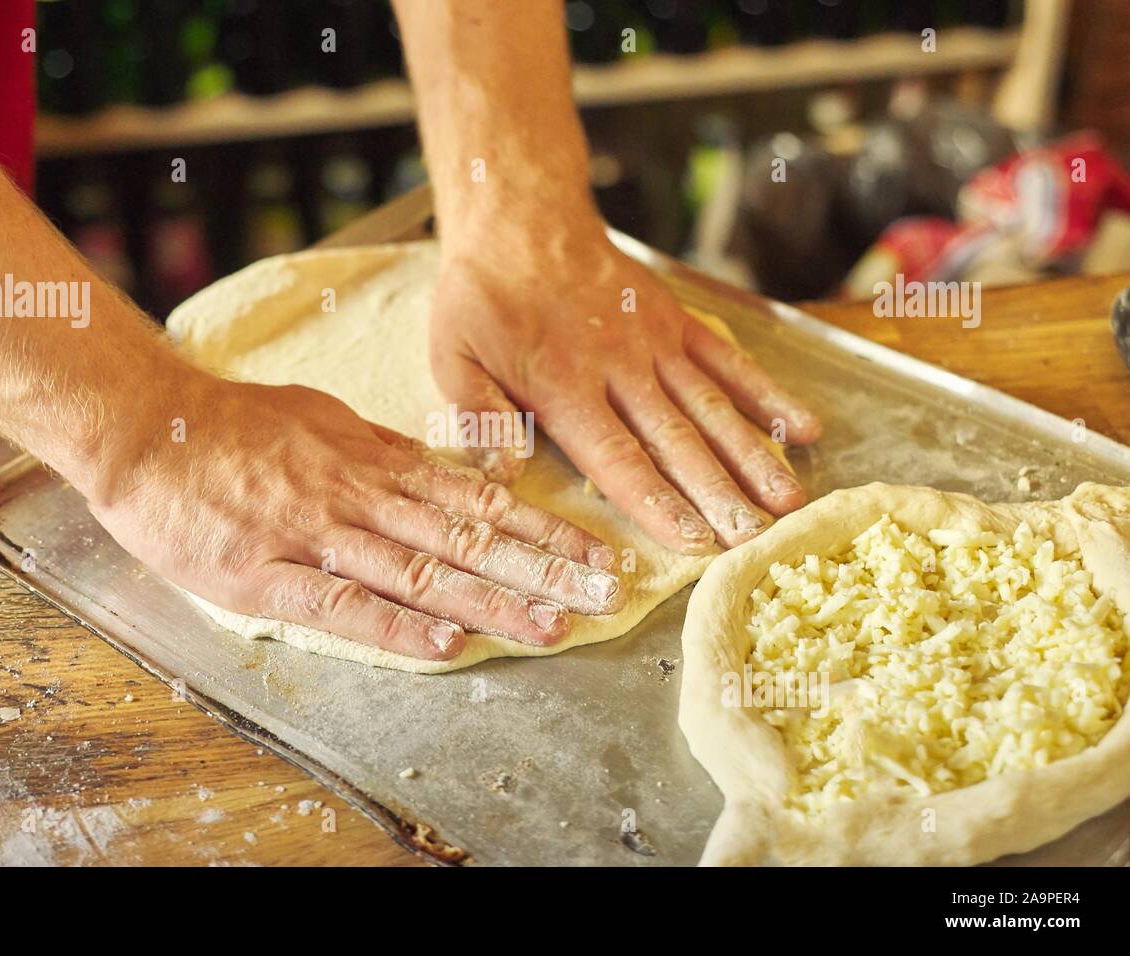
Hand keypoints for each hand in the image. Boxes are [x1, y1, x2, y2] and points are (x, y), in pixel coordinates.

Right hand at [88, 371, 621, 661]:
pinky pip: (339, 602)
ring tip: (551, 625)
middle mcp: (360, 496)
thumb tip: (436, 473)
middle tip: (605, 594)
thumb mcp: (323, 418)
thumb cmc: (233, 424)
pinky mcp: (262, 572)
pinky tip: (443, 645)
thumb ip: (381, 451)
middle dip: (542, 567)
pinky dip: (394, 625)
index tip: (596, 551)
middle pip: (466, 537)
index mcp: (376, 462)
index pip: (478, 499)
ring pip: (418, 569)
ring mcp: (314, 533)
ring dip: (490, 600)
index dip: (543, 527)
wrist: (145, 426)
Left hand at [429, 218, 821, 554]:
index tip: (692, 542)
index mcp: (563, 386)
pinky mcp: (675, 321)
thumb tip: (505, 475)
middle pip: (676, 441)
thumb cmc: (482, 295)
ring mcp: (654, 343)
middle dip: (718, 495)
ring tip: (787, 502)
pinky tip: (803, 428)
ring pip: (711, 407)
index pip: (617, 458)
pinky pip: (727, 359)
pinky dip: (767, 393)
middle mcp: (619, 368)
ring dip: (751, 457)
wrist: (522, 217)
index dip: (656, 502)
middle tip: (753, 540)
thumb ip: (479, 415)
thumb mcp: (452, 354)